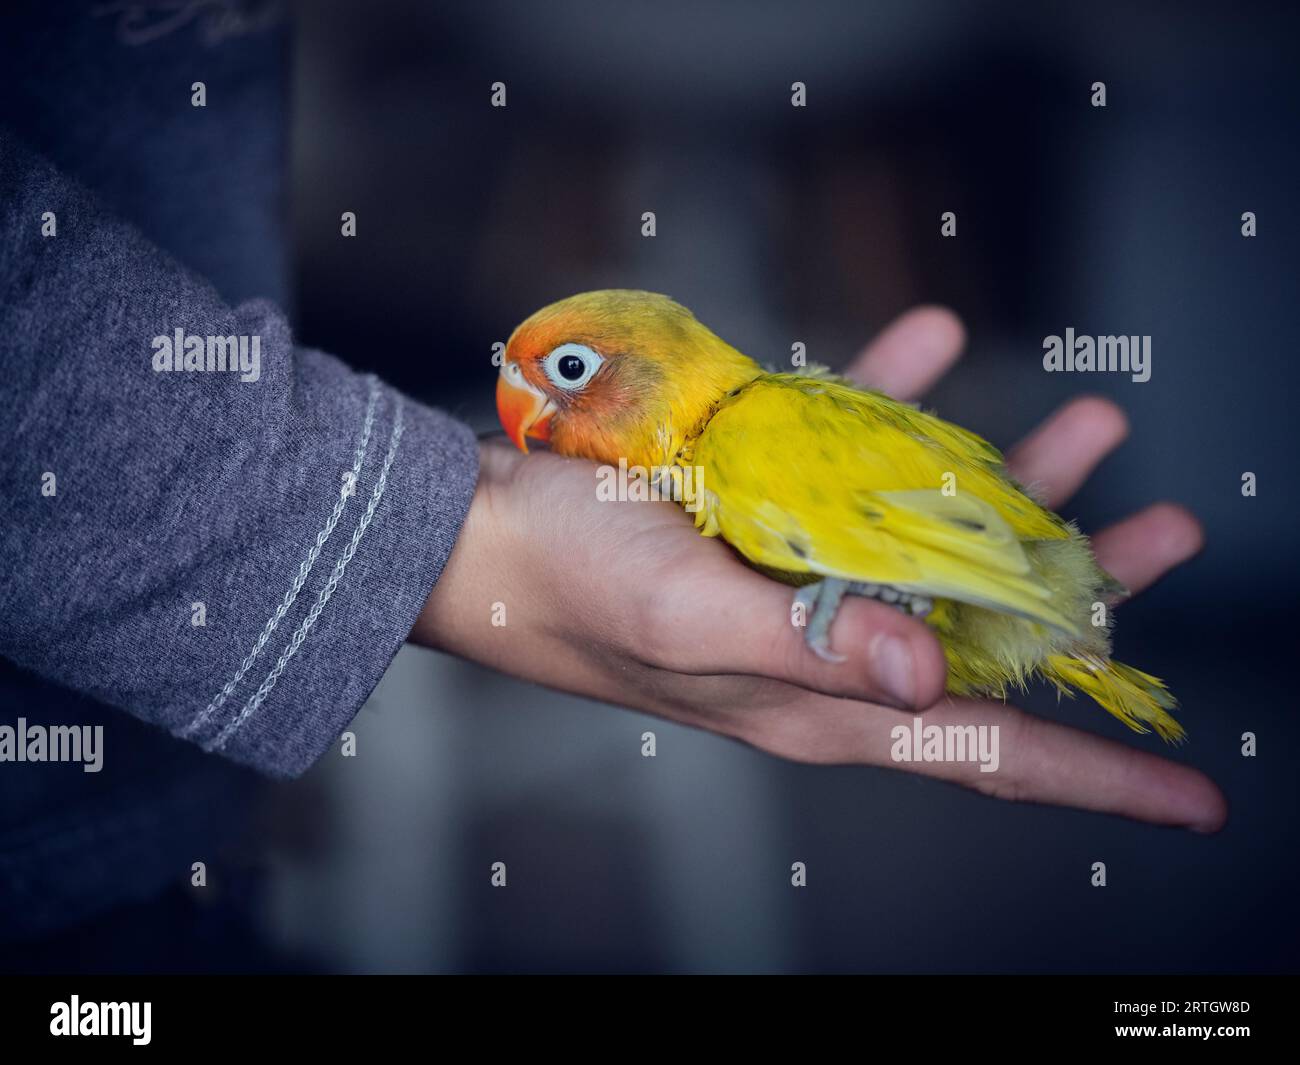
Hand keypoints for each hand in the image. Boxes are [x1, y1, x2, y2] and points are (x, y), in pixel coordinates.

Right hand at [413, 308, 1225, 831]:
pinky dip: (892, 404)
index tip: (1196, 801)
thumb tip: (930, 678)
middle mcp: (824, 648)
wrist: (476, 528)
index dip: (1094, 779)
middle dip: (1084, 589)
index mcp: (815, 702)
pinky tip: (924, 344)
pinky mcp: (763, 510)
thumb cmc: (562, 586)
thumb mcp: (683, 620)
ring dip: (1012, 484)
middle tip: (1168, 527)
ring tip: (1089, 423)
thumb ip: (809, 646)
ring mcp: (798, 575)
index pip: (980, 752)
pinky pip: (852, 457)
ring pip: (936, 537)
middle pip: (986, 632)